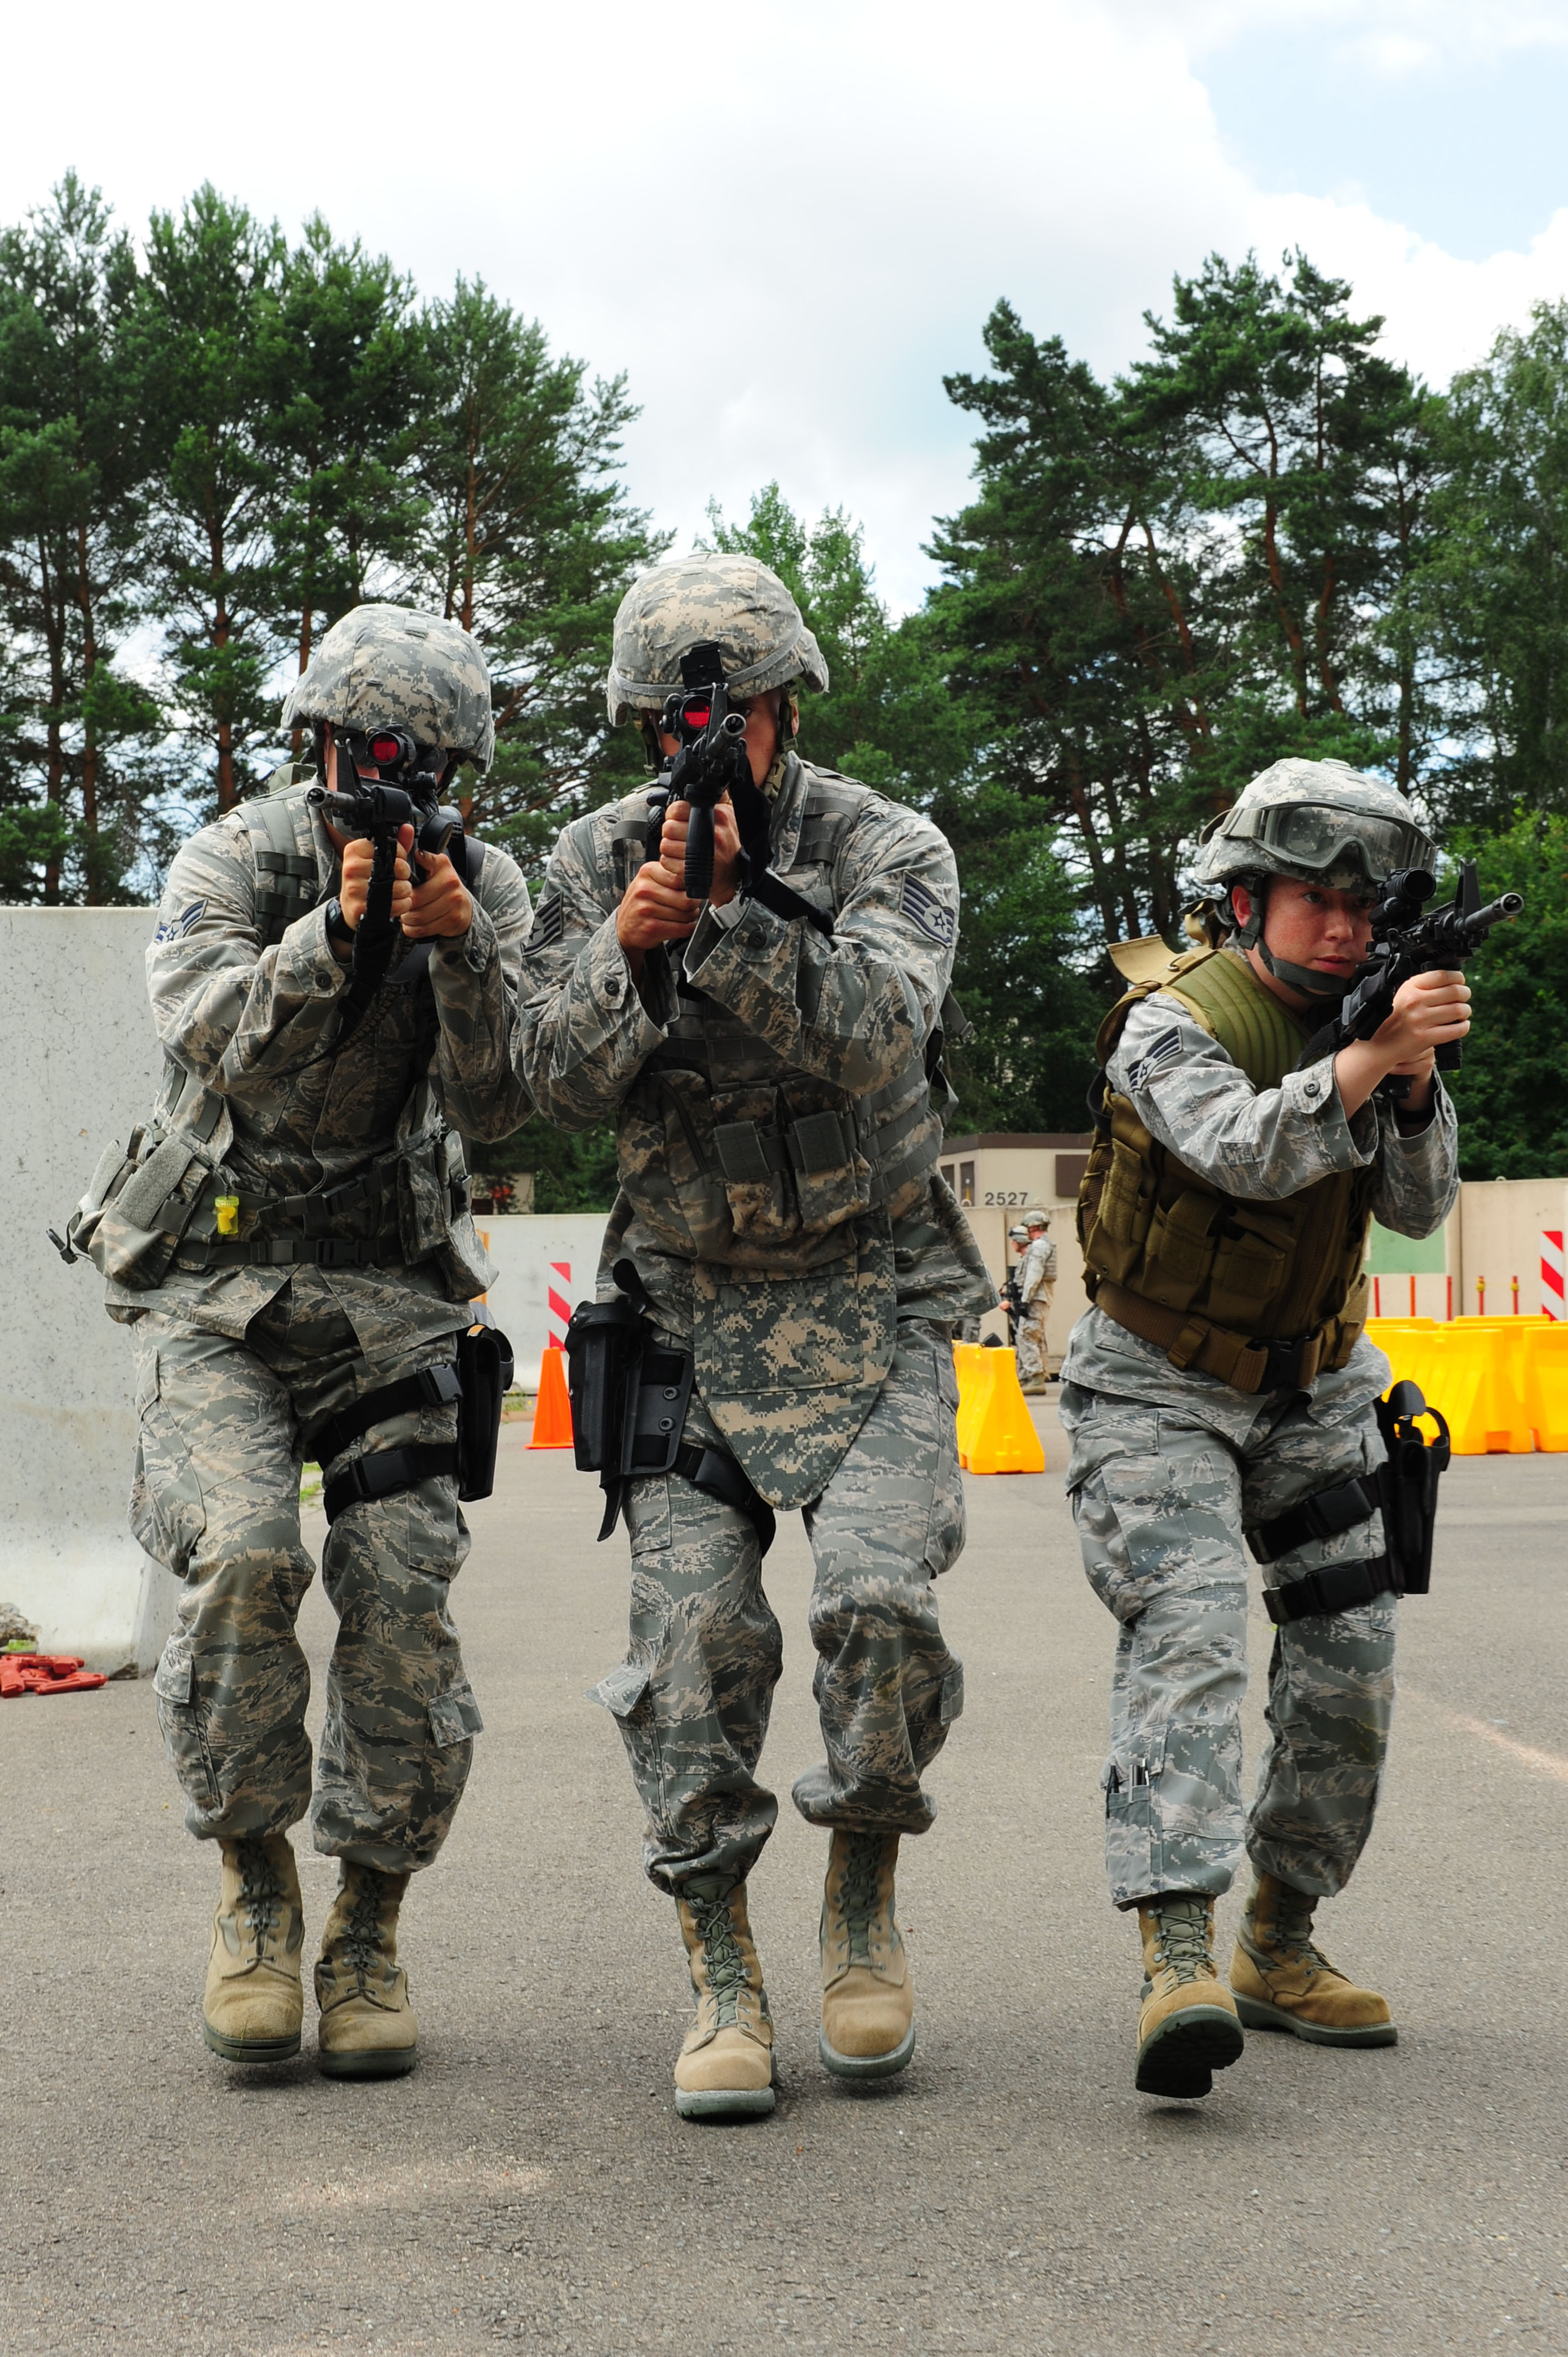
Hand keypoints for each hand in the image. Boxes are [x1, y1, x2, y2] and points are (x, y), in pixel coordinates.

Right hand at [337, 825, 414, 946]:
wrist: (351, 907)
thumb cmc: (366, 879)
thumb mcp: (378, 858)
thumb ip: (396, 843)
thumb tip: (407, 828)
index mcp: (354, 851)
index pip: (390, 848)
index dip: (401, 856)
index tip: (396, 863)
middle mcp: (351, 868)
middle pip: (396, 867)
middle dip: (405, 875)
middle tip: (399, 879)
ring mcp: (354, 889)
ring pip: (398, 888)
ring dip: (405, 891)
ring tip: (396, 891)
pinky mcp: (360, 908)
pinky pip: (395, 906)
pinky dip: (402, 905)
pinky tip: (395, 902)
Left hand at [402, 846, 472, 939]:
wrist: (464, 908)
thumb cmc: (442, 886)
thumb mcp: (433, 867)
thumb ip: (421, 856)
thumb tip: (408, 839)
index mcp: (442, 865)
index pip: (420, 864)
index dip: (404, 879)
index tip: (401, 883)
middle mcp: (450, 881)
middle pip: (414, 899)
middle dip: (403, 905)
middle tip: (400, 905)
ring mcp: (454, 901)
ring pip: (417, 916)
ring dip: (407, 919)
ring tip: (406, 915)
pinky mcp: (453, 919)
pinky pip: (423, 929)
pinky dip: (413, 929)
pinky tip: (413, 924)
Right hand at [615, 857, 702, 971]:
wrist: (625, 926)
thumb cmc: (642, 901)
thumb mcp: (650, 880)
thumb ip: (670, 875)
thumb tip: (696, 878)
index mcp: (647, 872)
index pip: (681, 877)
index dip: (691, 886)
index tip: (690, 891)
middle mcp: (644, 889)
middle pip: (686, 898)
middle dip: (693, 904)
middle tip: (691, 905)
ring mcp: (646, 909)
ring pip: (686, 914)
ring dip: (691, 917)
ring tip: (684, 915)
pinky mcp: (651, 927)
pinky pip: (682, 928)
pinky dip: (688, 928)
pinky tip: (682, 925)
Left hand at [657, 795, 742, 907]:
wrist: (734, 875)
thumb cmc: (729, 844)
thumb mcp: (730, 814)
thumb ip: (720, 795)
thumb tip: (708, 779)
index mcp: (718, 816)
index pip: (679, 808)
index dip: (673, 813)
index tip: (678, 818)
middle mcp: (712, 834)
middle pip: (669, 827)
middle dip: (670, 832)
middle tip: (679, 835)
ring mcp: (703, 853)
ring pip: (666, 844)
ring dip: (669, 848)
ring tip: (680, 848)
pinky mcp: (694, 870)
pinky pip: (667, 861)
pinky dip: (670, 862)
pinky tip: (681, 861)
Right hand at [1373, 967, 1470, 1064]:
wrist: (1379, 1044)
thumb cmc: (1394, 1018)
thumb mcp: (1404, 994)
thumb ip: (1424, 986)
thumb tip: (1453, 982)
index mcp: (1410, 987)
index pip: (1443, 975)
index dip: (1458, 978)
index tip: (1460, 982)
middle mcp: (1415, 1001)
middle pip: (1455, 992)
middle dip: (1465, 994)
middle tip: (1464, 998)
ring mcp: (1420, 1020)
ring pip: (1459, 1010)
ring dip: (1465, 1011)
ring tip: (1462, 1013)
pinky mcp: (1425, 1038)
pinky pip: (1456, 1030)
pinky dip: (1463, 1027)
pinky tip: (1460, 1025)